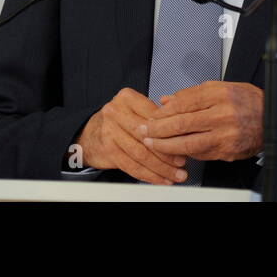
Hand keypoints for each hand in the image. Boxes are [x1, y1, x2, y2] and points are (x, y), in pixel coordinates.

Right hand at [74, 88, 188, 184]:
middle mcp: (115, 112)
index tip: (184, 142)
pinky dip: (148, 176)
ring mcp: (109, 131)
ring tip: (175, 174)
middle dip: (167, 153)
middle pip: (147, 136)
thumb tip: (183, 130)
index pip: (153, 116)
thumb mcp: (137, 109)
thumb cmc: (121, 120)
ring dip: (161, 168)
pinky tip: (160, 179)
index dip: (171, 132)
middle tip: (182, 162)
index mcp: (127, 97)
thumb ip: (157, 115)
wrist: (92, 133)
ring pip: (141, 154)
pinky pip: (132, 166)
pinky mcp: (108, 150)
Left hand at [138, 81, 263, 162]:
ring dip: (166, 145)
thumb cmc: (248, 101)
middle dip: (158, 128)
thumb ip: (193, 93)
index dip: (164, 111)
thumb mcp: (222, 87)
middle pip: (182, 122)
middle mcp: (222, 114)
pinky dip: (184, 153)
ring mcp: (225, 134)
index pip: (183, 102)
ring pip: (188, 142)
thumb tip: (168, 100)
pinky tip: (174, 151)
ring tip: (153, 144)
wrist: (272, 118)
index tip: (152, 115)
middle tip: (145, 130)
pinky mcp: (227, 151)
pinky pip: (200, 154)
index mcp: (220, 94)